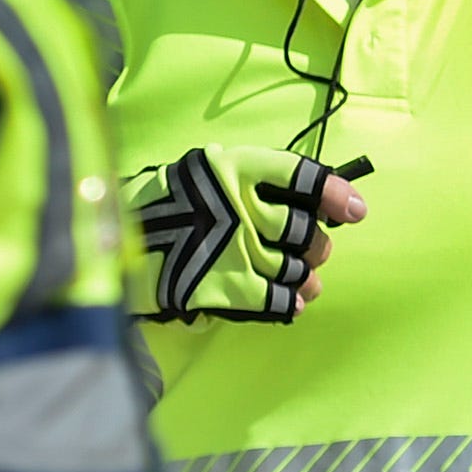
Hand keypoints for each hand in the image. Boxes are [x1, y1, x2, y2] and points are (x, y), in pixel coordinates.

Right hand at [126, 147, 367, 322]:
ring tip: (304, 281)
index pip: (300, 174)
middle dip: (316, 244)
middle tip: (313, 250)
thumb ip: (255, 181)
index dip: (334, 191)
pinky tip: (291, 303)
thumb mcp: (209, 172)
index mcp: (235, 168)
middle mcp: (240, 205)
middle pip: (305, 230)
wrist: (117, 239)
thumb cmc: (171, 203)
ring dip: (306, 277)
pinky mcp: (225, 285)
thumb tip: (319, 204)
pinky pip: (277, 300)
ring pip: (296, 268)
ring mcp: (234, 248)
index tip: (355, 209)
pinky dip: (289, 303)